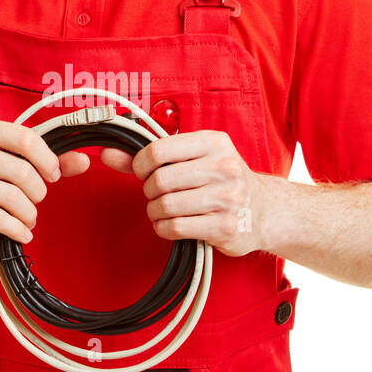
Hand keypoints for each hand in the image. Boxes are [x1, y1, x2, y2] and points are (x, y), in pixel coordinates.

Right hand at [0, 118, 89, 247]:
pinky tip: (22, 232)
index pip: (25, 138)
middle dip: (38, 192)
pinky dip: (17, 229)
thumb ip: (47, 160)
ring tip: (28, 218)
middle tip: (36, 199)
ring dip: (29, 214)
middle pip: (21, 171)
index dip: (47, 159)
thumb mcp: (11, 162)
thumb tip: (82, 161)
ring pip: (12, 197)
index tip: (53, 174)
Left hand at [100, 129, 267, 257]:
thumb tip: (107, 154)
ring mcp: (226, 198)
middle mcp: (223, 167)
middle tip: (156, 194)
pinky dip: (164, 228)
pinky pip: (176, 227)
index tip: (143, 172)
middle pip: (159, 181)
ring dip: (155, 212)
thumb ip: (149, 157)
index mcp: (213, 143)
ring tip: (163, 210)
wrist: (264, 210)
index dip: (140, 164)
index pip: (158, 150)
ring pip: (166, 206)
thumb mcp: (193, 158)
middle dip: (149, 191)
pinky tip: (171, 224)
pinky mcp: (224, 226)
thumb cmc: (222, 181)